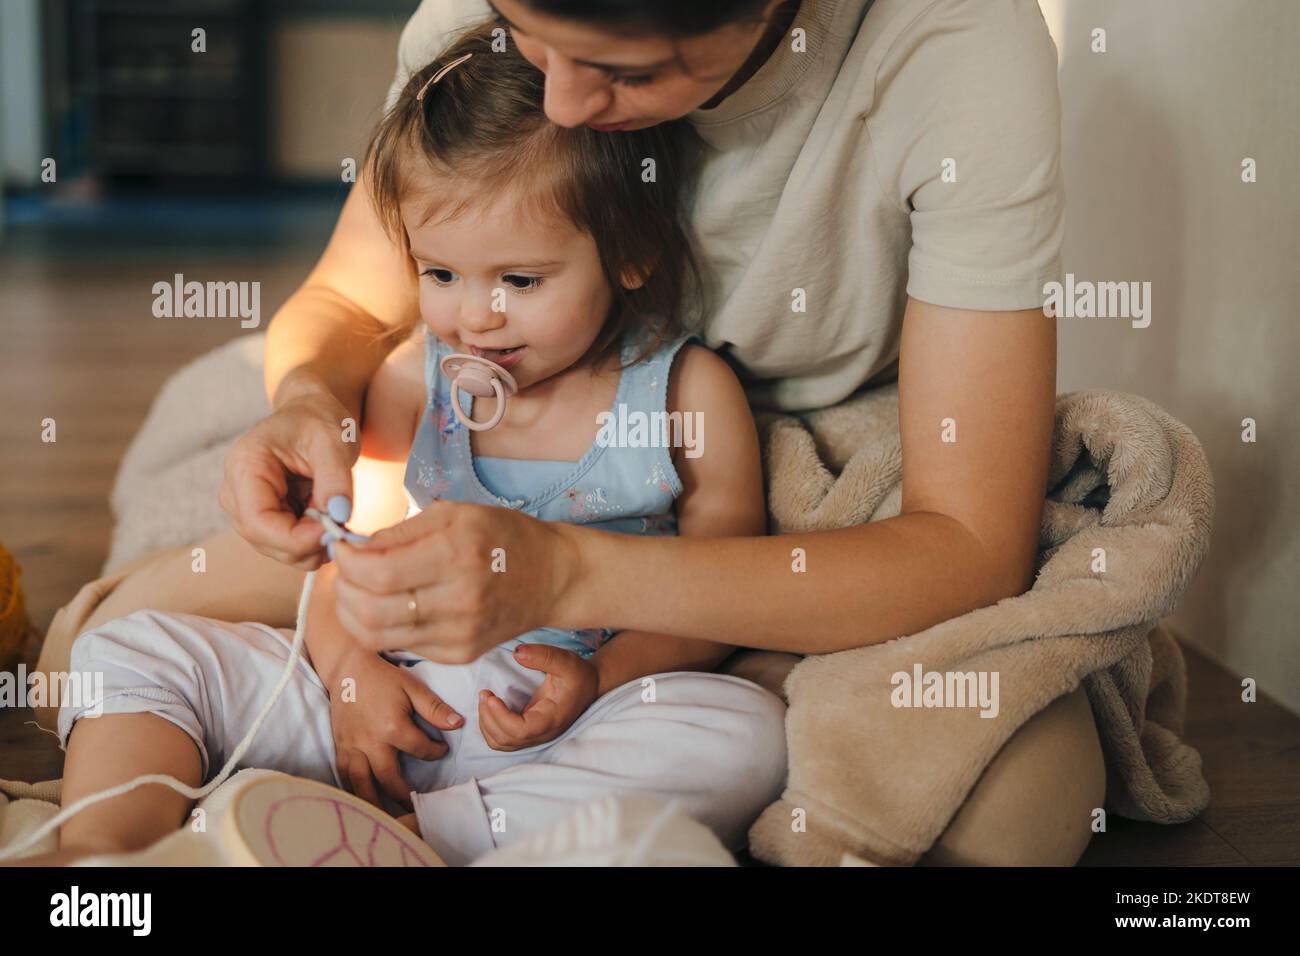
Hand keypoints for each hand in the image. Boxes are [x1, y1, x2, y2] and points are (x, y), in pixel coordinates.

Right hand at [218, 389, 357, 568]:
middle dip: (308, 543)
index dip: (296, 538)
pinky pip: (286, 545)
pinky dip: (311, 541)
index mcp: (245, 467)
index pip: (258, 522)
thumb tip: (338, 517)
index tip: (333, 531)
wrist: (311, 415)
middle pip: (265, 541)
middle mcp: (235, 492)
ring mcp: (244, 509)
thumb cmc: (318, 421)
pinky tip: (328, 520)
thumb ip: (335, 479)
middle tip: (343, 526)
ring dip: (312, 543)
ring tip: (336, 514)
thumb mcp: (334, 441)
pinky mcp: (261, 519)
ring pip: (277, 549)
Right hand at [324, 645, 463, 810]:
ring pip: (362, 785)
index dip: (436, 752)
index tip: (442, 751)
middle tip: (416, 810)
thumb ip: (435, 708)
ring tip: (388, 819)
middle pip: (389, 779)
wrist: (347, 668)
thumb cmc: (383, 677)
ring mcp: (352, 747)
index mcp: (392, 728)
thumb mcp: (413, 687)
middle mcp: (370, 742)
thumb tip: (458, 724)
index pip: (421, 750)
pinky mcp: (340, 747)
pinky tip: (362, 802)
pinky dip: (354, 791)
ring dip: (375, 804)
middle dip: (403, 797)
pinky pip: (345, 776)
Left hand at [332, 499, 580, 662]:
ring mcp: (460, 634)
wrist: (553, 578)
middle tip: (346, 570)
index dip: (347, 561)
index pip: (378, 572)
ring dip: (353, 612)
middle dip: (343, 589)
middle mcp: (459, 599)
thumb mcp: (455, 512)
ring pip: (378, 636)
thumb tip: (354, 547)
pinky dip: (382, 627)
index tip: (341, 547)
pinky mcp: (460, 655)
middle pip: (370, 611)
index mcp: (457, 554)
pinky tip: (389, 605)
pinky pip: (401, 646)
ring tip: (357, 590)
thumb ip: (401, 530)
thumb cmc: (503, 537)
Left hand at [479, 644, 599, 751]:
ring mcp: (534, 735)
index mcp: (551, 719)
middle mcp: (542, 733)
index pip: (520, 731)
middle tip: (485, 693)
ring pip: (501, 743)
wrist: (588, 686)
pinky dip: (490, 726)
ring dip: (487, 723)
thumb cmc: (578, 675)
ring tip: (486, 698)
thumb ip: (543, 656)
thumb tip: (516, 653)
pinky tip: (491, 706)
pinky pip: (502, 739)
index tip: (491, 696)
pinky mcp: (527, 732)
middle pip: (506, 740)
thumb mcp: (566, 660)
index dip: (501, 717)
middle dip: (489, 718)